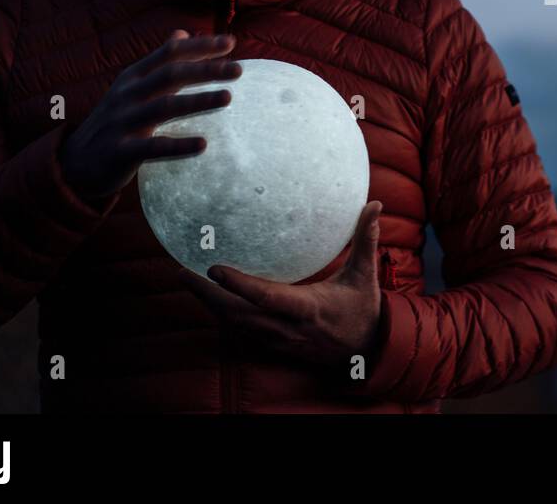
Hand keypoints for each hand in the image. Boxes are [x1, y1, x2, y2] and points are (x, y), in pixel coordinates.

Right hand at [58, 29, 240, 200]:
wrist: (73, 163)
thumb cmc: (115, 121)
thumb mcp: (131, 87)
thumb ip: (158, 62)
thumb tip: (181, 33)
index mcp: (133, 77)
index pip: (169, 54)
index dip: (199, 47)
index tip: (231, 43)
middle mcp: (127, 95)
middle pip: (170, 76)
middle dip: (205, 70)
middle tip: (239, 69)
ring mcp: (122, 122)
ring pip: (163, 107)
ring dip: (197, 101)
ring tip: (228, 97)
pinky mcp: (120, 152)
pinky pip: (153, 148)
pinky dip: (178, 145)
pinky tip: (204, 144)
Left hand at [179, 201, 384, 369]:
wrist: (363, 352)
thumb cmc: (363, 309)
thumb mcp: (365, 275)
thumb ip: (366, 239)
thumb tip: (374, 204)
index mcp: (308, 308)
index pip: (268, 298)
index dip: (240, 285)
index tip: (214, 268)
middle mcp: (287, 327)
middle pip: (237, 314)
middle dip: (207, 294)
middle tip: (181, 271)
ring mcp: (277, 339)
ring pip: (233, 324)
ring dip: (208, 303)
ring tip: (186, 278)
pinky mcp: (272, 344)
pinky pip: (238, 330)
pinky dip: (219, 313)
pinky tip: (206, 296)